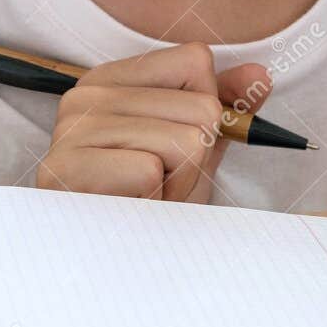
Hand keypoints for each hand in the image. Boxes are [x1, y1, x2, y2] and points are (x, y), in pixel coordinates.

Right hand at [36, 41, 271, 202]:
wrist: (115, 265)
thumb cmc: (147, 202)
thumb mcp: (194, 151)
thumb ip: (222, 108)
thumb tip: (260, 75)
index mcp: (112, 79)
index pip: (194, 61)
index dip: (205, 114)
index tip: (175, 151)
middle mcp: (86, 94)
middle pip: (201, 107)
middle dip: (196, 159)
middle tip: (159, 185)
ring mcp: (71, 129)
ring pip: (186, 141)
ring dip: (178, 183)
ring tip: (145, 198)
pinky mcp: (66, 166)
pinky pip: (149, 169)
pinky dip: (153, 199)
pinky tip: (129, 209)